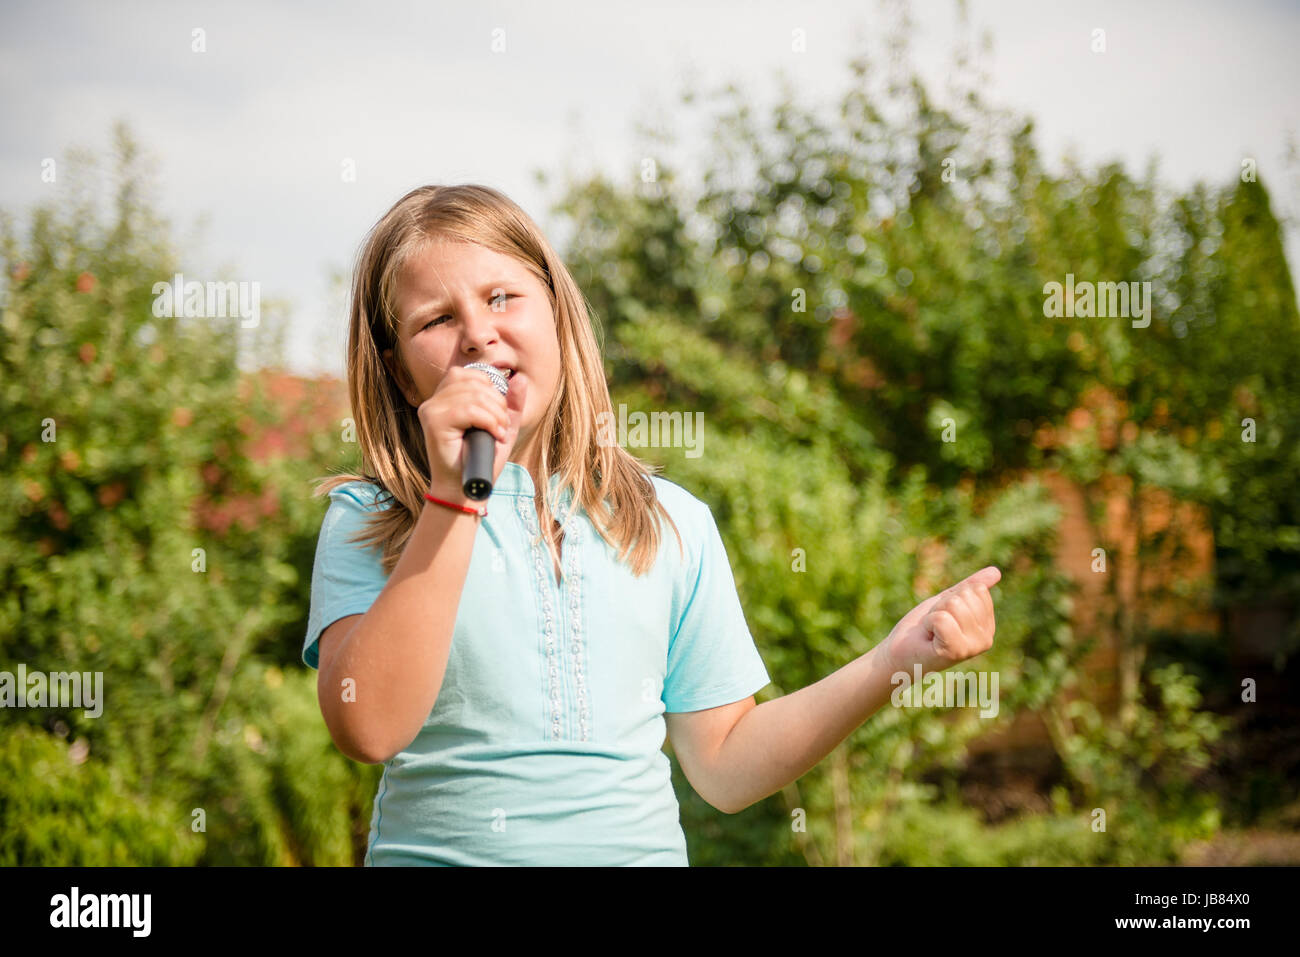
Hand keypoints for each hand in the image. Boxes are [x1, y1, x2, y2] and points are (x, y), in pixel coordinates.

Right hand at [418, 366, 528, 500]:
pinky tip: (494, 436)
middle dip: (498, 404)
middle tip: (502, 427)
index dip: (492, 389)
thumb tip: (520, 379)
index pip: (471, 374)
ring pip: (474, 396)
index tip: (499, 415)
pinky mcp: (433, 422)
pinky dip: (489, 422)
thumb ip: (512, 403)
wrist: (468, 488)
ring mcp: (431, 410)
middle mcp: (434, 401)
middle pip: (475, 382)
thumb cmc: (482, 459)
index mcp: (446, 398)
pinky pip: (469, 410)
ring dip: (496, 416)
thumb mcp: (503, 427)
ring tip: (499, 433)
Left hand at [879, 566, 1000, 676]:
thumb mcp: (947, 603)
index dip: (952, 596)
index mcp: (987, 626)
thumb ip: (970, 588)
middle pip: (965, 596)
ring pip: (954, 605)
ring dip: (934, 614)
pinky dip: (929, 623)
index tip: (943, 615)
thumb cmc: (922, 629)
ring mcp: (973, 647)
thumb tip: (996, 571)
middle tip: (935, 625)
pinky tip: (929, 638)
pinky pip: (942, 618)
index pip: (977, 590)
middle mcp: (986, 638)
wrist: (899, 653)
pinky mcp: (957, 651)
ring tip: (932, 631)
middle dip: (942, 605)